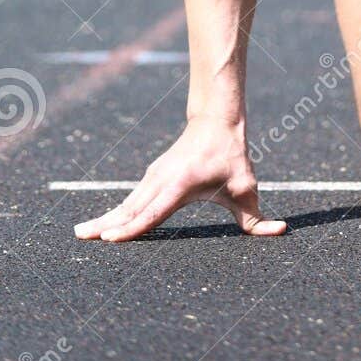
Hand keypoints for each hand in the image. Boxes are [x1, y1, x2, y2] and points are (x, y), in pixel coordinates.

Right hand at [73, 116, 286, 242]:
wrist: (215, 122)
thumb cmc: (231, 158)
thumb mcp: (246, 187)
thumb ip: (258, 217)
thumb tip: (279, 232)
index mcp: (180, 186)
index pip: (154, 211)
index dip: (134, 226)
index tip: (112, 238)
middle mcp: (161, 181)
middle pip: (130, 209)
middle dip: (107, 225)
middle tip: (81, 237)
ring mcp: (153, 179)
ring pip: (126, 204)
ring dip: (104, 220)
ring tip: (80, 234)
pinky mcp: (151, 179)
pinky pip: (130, 201)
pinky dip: (114, 213)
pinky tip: (100, 225)